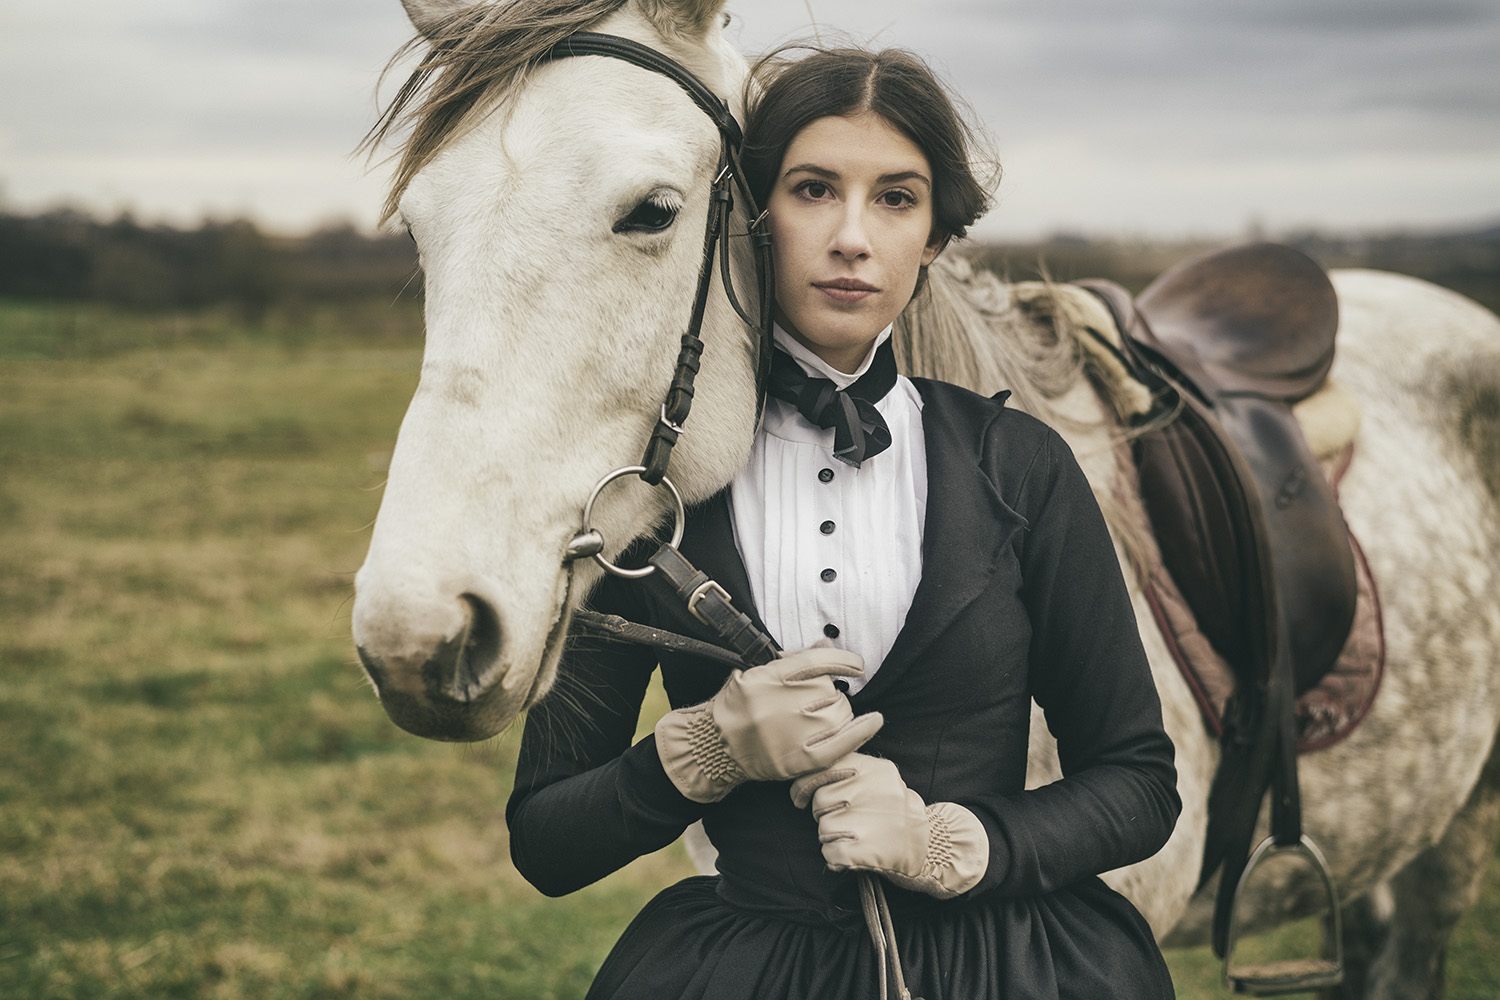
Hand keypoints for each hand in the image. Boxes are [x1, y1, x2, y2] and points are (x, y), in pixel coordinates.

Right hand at [655, 646, 883, 802]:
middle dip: (830, 694)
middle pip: (828, 691)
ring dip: (839, 713)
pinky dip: (861, 732)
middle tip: (817, 703)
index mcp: (767, 678)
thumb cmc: (740, 705)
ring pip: (837, 715)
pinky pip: (839, 744)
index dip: (842, 660)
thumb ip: (795, 659)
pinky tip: (874, 721)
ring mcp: (789, 735)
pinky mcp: (797, 760)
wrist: (715, 745)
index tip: (857, 665)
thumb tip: (828, 643)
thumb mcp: (759, 672)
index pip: (816, 662)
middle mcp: (779, 706)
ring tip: (824, 717)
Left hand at [790, 752, 987, 898]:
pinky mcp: (866, 851)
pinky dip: (835, 858)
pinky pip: (830, 853)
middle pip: (820, 800)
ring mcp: (869, 821)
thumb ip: (848, 769)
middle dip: (823, 813)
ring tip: (855, 837)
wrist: (930, 846)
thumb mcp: (880, 779)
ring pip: (823, 828)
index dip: (807, 784)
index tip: (801, 797)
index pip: (824, 768)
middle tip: (845, 820)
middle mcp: (873, 792)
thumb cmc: (894, 811)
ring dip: (831, 837)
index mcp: (876, 770)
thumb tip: (802, 775)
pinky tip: (852, 854)